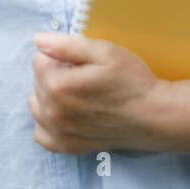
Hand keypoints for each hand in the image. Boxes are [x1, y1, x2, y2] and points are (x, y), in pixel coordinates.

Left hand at [28, 33, 162, 155]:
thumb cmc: (131, 81)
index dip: (60, 55)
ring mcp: (58, 133)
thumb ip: (66, 45)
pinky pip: (41, 133)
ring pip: (37, 104)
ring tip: (76, 93)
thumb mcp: (103, 52)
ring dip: (49, 96)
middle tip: (83, 76)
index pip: (39, 59)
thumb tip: (37, 41)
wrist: (152, 116)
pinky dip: (48, 122)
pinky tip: (66, 114)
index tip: (80, 61)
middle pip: (37, 81)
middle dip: (55, 73)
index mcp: (58, 85)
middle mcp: (53, 112)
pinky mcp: (66, 147)